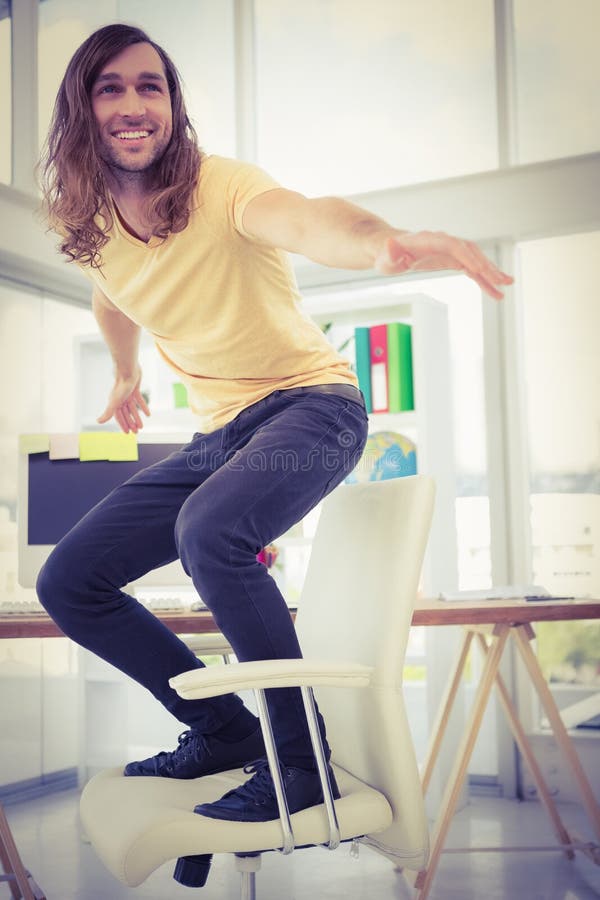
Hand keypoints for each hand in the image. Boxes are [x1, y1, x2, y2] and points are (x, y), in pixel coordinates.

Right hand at [97, 365, 149, 433]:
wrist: (128, 370)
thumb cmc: (120, 386)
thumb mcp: (115, 402)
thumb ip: (108, 412)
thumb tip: (98, 422)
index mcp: (114, 403)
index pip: (119, 417)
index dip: (123, 425)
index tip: (127, 433)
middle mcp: (120, 400)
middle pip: (126, 414)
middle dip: (130, 423)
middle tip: (136, 432)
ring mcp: (128, 394)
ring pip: (133, 409)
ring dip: (137, 417)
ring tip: (141, 426)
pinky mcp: (135, 389)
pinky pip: (139, 400)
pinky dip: (143, 407)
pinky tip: (148, 414)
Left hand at [374, 232, 513, 299]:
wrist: (389, 249)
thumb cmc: (386, 254)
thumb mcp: (386, 256)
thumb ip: (391, 252)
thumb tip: (390, 244)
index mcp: (431, 240)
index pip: (453, 245)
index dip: (467, 256)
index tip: (479, 268)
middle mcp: (444, 242)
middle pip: (470, 251)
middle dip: (486, 266)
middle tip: (501, 280)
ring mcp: (450, 251)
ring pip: (476, 259)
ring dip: (491, 272)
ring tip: (507, 284)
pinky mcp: (453, 260)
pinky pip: (472, 269)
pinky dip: (484, 279)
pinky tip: (496, 291)